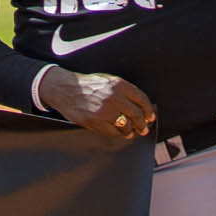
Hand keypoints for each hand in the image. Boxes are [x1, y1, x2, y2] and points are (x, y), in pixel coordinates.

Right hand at [38, 66, 155, 141]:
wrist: (65, 89)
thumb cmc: (87, 85)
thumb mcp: (108, 81)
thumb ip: (124, 92)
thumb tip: (140, 106)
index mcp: (118, 85)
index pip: (142, 99)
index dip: (148, 111)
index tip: (150, 117)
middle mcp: (113, 97)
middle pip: (136, 115)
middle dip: (142, 124)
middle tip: (143, 129)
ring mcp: (104, 110)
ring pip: (126, 125)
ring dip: (130, 131)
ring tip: (130, 132)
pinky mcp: (94, 121)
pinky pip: (112, 132)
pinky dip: (118, 133)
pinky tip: (119, 132)